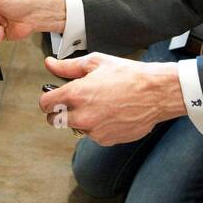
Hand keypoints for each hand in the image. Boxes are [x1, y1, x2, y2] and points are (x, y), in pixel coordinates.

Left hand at [38, 54, 183, 145]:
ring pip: (75, 127)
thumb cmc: (129, 75)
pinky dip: (96, 126)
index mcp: (77, 94)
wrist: (156, 93)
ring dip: (80, 119)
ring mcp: (94, 130)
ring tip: (98, 104)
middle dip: (59, 111)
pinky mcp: (106, 140)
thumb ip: (68, 66)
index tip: (53, 96)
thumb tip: (50, 64)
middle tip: (72, 102)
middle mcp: (83, 116)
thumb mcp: (96, 63)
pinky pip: (92, 135)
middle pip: (54, 120)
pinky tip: (109, 113)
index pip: (45, 104)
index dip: (48, 98)